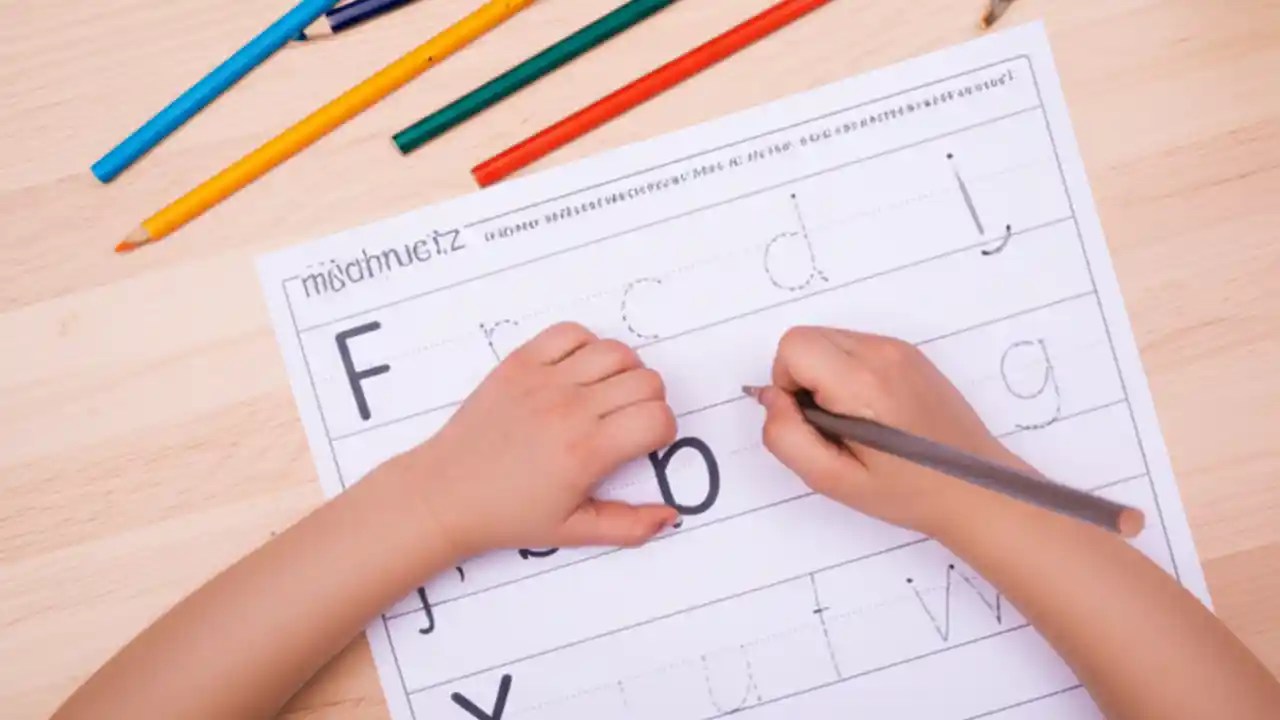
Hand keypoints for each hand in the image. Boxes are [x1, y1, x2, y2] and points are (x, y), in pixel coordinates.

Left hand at [384, 322, 678, 558]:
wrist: (445, 494)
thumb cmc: (505, 513)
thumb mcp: (572, 530)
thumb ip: (628, 526)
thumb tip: (669, 516)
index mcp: (586, 452)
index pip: (657, 418)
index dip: (662, 431)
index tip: (644, 443)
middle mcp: (569, 410)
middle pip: (646, 381)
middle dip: (648, 402)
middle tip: (626, 423)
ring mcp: (544, 381)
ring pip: (616, 352)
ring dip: (624, 372)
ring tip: (605, 397)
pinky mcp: (520, 363)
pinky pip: (571, 332)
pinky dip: (586, 346)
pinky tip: (578, 373)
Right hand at [754, 326, 1022, 536]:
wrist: (977, 488)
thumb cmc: (907, 491)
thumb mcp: (832, 480)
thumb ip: (786, 437)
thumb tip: (770, 399)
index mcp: (863, 382)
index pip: (793, 346)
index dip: (786, 384)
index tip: (810, 421)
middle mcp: (882, 353)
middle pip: (807, 338)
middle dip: (802, 378)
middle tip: (831, 425)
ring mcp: (899, 349)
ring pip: (829, 340)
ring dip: (825, 376)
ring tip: (854, 421)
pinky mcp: (909, 354)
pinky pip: (855, 347)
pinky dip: (847, 373)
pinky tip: (871, 412)